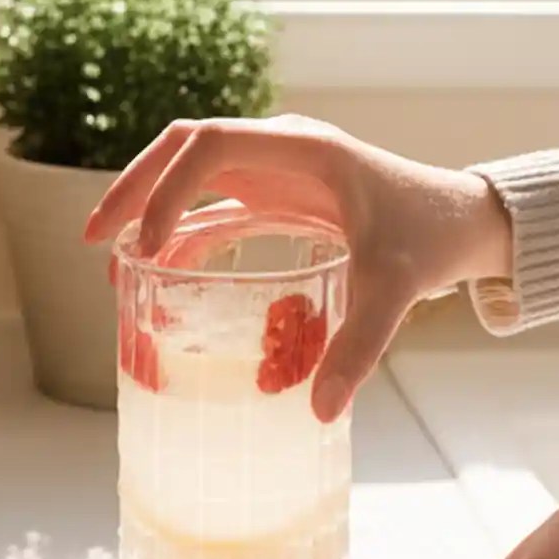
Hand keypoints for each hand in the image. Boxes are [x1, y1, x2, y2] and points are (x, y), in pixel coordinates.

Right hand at [83, 114, 511, 420]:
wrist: (464, 222)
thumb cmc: (430, 239)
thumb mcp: (395, 290)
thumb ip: (358, 347)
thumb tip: (320, 412)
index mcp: (305, 150)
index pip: (212, 146)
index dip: (169, 189)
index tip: (147, 245)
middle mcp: (283, 151)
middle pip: (186, 148)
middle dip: (134, 188)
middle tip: (94, 239)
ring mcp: (278, 173)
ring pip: (193, 175)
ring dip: (151, 211)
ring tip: (112, 264)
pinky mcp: (281, 199)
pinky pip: (218, 210)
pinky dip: (184, 235)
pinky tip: (161, 271)